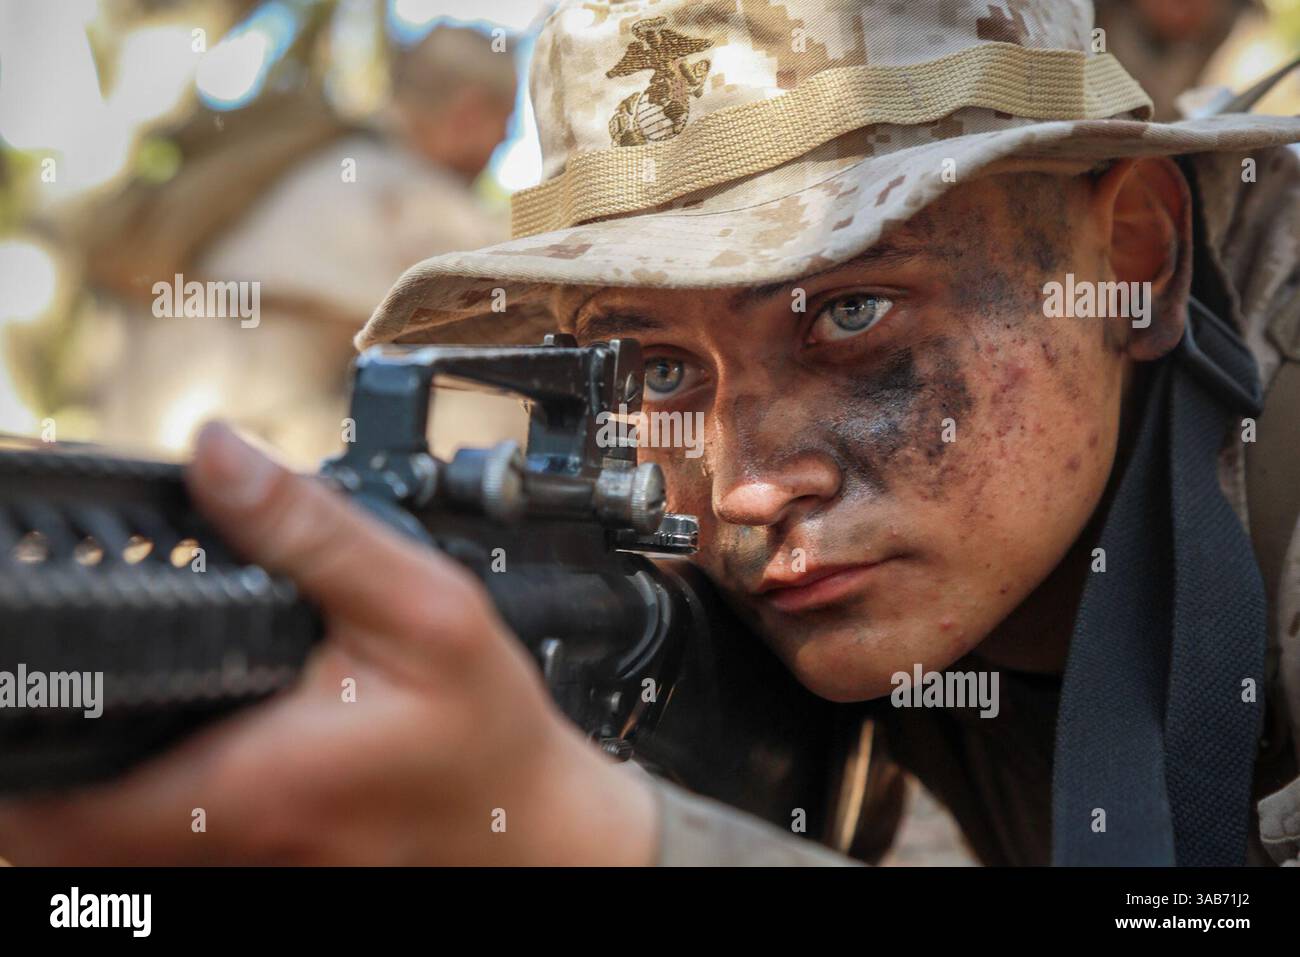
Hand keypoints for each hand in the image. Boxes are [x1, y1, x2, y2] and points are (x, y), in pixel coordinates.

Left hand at [0, 423, 657, 864]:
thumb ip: (313, 533)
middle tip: (54, 676)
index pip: (54, 801)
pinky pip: (153, 849)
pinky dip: (128, 801)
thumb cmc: (485, 730)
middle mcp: (220, 844)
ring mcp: (234, 869)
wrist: (530, 821)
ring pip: (97, 849)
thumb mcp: (421, 609)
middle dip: (31, 759)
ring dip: (74, 783)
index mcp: (242, 782)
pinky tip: (170, 739)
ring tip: (99, 698)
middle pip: (53, 833)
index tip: (22, 661)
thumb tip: (216, 454)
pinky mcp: (254, 869)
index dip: (11, 738)